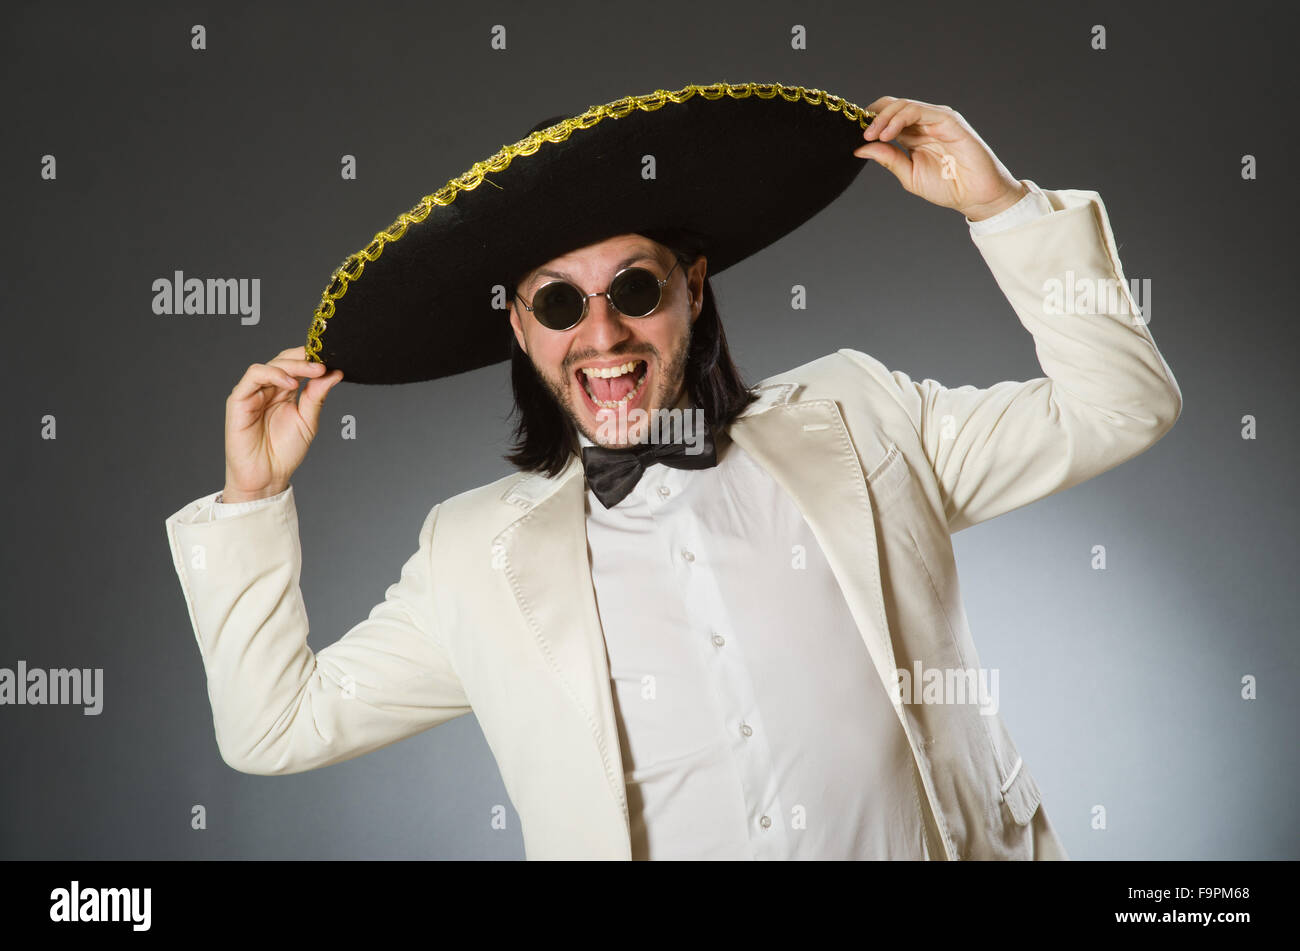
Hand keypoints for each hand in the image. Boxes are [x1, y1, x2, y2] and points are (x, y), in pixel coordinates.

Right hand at [222, 346, 342, 501]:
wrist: (267, 476)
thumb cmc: (285, 451)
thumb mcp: (308, 420)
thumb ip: (317, 396)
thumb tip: (334, 374)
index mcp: (284, 391)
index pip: (296, 365)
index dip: (312, 359)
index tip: (333, 360)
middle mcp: (268, 388)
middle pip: (284, 361)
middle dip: (305, 359)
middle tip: (324, 363)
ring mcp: (253, 392)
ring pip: (270, 365)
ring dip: (294, 365)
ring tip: (314, 371)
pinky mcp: (239, 399)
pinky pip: (254, 376)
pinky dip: (273, 374)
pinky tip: (291, 383)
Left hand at [854, 97, 1027, 220]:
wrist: (975, 196)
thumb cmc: (948, 187)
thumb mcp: (909, 175)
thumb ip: (888, 159)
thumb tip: (860, 149)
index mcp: (913, 134)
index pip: (886, 117)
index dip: (868, 122)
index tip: (852, 135)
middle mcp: (923, 123)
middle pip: (891, 106)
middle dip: (872, 117)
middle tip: (859, 134)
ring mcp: (936, 119)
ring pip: (902, 105)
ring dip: (883, 118)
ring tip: (871, 135)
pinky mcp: (948, 120)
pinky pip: (919, 110)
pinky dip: (899, 119)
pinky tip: (887, 135)